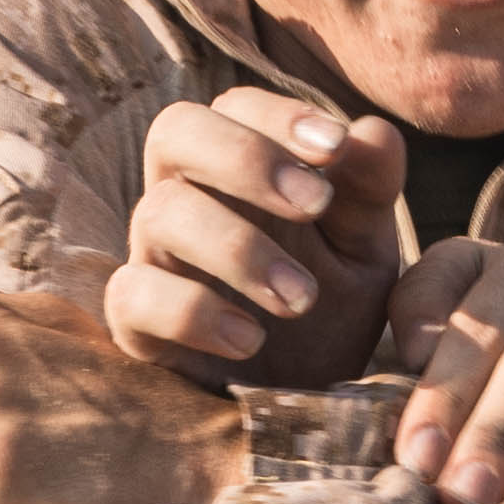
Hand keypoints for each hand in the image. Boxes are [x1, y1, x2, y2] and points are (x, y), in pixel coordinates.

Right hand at [106, 91, 410, 392]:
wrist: (311, 398)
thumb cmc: (332, 302)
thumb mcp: (365, 246)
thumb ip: (370, 189)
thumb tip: (371, 131)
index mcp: (237, 166)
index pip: (234, 105)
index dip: (279, 115)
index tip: (336, 148)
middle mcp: (185, 197)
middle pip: (174, 130)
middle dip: (244, 157)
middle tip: (315, 205)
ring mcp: (154, 258)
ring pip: (160, 212)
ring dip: (238, 248)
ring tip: (302, 299)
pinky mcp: (137, 325)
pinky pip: (133, 296)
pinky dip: (192, 312)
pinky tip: (251, 339)